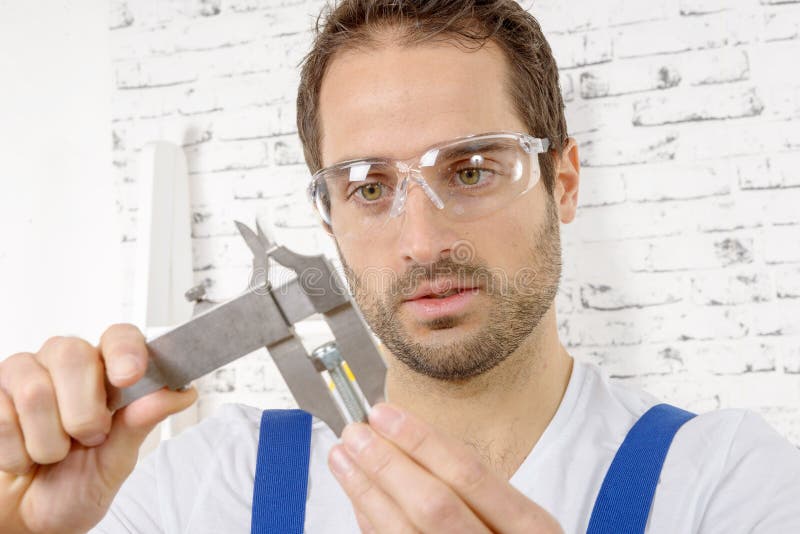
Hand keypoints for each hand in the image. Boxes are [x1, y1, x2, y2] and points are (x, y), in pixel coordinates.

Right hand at [0, 324, 196, 533]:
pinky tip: (24, 457)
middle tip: (88, 439)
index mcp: (107, 372)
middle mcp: (66, 363)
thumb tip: (180, 394)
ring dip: (49, 441)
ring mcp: (25, 375)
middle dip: (83, 412)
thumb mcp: (117, 461)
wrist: (29, 518)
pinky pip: (3, 416)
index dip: (125, 351)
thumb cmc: (77, 485)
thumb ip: (141, 424)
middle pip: (72, 355)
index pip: (120, 337)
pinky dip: (17, 451)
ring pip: (35, 390)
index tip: (129, 377)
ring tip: (54, 454)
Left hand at [328, 403, 562, 532]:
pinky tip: (359, 494)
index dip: (420, 440)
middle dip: (387, 464)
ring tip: (343, 457)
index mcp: (531, 526)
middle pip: (433, 504)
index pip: (468, 472)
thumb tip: (403, 432)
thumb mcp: (517, 512)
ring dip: (367, 491)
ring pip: (405, 532)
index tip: (384, 413)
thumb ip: (471, 480)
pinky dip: (372, 520)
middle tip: (356, 433)